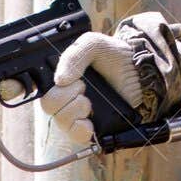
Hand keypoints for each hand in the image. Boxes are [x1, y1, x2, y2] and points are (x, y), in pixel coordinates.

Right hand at [38, 33, 142, 147]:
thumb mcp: (93, 44)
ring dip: (75, 110)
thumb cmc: (115, 56)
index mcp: (63, 78)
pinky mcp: (93, 126)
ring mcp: (79, 113)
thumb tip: (59, 80)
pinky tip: (89, 122)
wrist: (141, 72)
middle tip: (83, 87)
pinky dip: (80, 130)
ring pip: (61, 121)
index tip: (56, 84)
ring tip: (89, 102)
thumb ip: (73, 56)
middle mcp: (68, 97)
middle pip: (49, 106)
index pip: (41, 89)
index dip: (39, 90)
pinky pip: (76, 136)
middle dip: (65, 96)